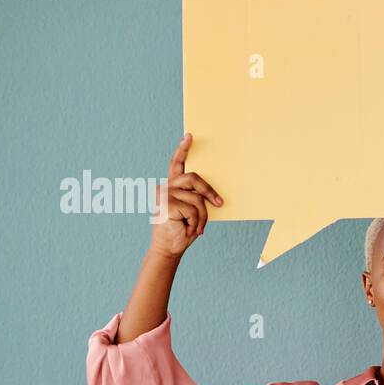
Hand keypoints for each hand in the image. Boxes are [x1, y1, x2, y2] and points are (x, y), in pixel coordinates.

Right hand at [148, 133, 222, 257]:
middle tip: (219, 203)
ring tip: (196, 227)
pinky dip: (197, 221)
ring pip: (197, 198)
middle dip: (209, 191)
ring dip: (202, 216)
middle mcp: (165, 186)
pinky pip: (193, 209)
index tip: (190, 136)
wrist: (170, 248)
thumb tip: (214, 193)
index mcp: (172, 186)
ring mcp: (163, 194)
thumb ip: (197, 197)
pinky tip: (189, 229)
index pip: (177, 164)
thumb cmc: (184, 229)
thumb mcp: (194, 211)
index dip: (183, 150)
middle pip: (194, 178)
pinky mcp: (166, 203)